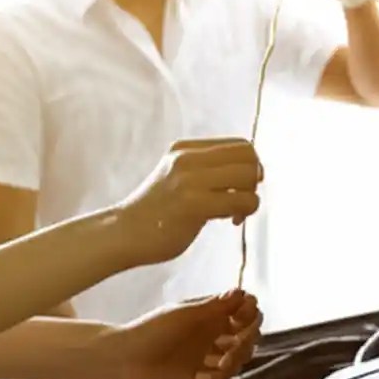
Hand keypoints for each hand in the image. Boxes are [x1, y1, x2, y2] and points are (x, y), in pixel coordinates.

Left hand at [102, 291, 261, 378]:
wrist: (124, 358)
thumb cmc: (152, 329)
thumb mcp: (185, 314)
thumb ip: (216, 307)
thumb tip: (243, 293)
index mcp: (212, 317)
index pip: (246, 313)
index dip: (251, 315)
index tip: (242, 316)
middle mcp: (214, 337)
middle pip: (248, 338)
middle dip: (247, 340)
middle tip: (236, 343)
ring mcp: (207, 359)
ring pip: (238, 361)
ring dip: (235, 361)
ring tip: (221, 364)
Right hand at [113, 138, 261, 266]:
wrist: (124, 233)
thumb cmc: (156, 211)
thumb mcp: (178, 176)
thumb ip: (206, 169)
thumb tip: (252, 171)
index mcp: (184, 148)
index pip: (239, 144)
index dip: (250, 165)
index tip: (242, 186)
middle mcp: (187, 158)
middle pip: (248, 156)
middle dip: (254, 179)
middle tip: (243, 198)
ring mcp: (189, 179)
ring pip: (248, 175)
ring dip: (251, 197)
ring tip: (236, 212)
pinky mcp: (193, 204)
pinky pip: (241, 200)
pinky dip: (245, 211)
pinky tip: (230, 221)